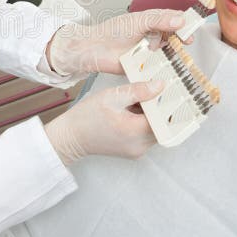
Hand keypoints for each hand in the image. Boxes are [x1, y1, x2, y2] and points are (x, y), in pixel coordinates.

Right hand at [44, 79, 163, 164]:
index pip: (164, 116)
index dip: (166, 101)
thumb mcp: (112, 97)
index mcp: (136, 131)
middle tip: (152, 91)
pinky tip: (132, 111)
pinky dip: (144, 122)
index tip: (166, 88)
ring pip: (155, 129)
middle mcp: (140, 145)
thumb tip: (160, 85)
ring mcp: (137, 150)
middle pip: (162, 124)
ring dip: (151, 115)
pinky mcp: (133, 151)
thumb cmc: (86, 117)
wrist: (70, 137)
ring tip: (138, 100)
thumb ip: (138, 90)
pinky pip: (146, 135)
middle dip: (158, 107)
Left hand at [47, 10, 184, 74]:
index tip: (194, 27)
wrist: (93, 49)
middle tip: (187, 43)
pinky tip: (170, 70)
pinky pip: (159, 68)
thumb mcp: (138, 21)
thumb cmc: (112, 31)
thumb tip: (181, 19)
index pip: (174, 19)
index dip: (185, 23)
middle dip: (182, 41)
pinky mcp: (145, 67)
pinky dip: (165, 69)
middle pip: (174, 38)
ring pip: (168, 54)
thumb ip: (159, 20)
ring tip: (182, 58)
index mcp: (152, 22)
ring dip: (175, 56)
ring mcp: (149, 52)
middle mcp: (153, 37)